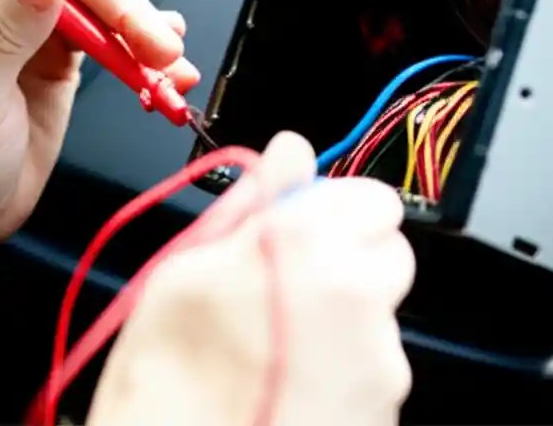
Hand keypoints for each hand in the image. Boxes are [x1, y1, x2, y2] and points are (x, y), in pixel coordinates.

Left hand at [0, 0, 200, 278]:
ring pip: (93, 2)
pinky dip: (139, 50)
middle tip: (151, 42)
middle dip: (117, 3)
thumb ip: (6, 35)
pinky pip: (106, 36)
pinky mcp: (57, 55)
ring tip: (168, 65)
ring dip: (137, 30)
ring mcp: (25, 27)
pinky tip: (165, 65)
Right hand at [89, 132, 414, 425]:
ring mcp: (378, 365)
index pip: (372, 200)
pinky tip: (289, 383)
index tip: (303, 231)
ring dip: (341, 323)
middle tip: (285, 290)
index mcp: (309, 245)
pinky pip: (372, 372)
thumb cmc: (166, 381)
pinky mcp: (382, 412)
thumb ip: (252, 204)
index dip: (335, 212)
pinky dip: (341, 373)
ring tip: (277, 349)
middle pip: (386, 256)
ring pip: (377, 318)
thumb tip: (289, 153)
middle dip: (346, 263)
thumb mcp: (183, 270)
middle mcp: (360, 300)